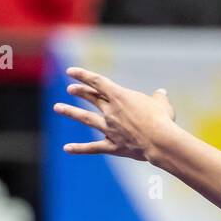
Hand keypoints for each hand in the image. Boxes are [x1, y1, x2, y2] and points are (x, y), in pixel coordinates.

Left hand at [54, 67, 175, 161]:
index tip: (70, 71)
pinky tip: (66, 148)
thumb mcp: (162, 104)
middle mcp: (111, 111)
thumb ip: (158, 97)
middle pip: (92, 98)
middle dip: (80, 92)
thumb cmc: (162, 120)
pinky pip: (93, 147)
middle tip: (70, 89)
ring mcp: (110, 129)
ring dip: (71, 112)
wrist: (159, 141)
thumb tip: (160, 93)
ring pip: (86, 119)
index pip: (97, 82)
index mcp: (120, 97)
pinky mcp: (113, 145)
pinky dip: (79, 148)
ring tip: (58, 107)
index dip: (82, 75)